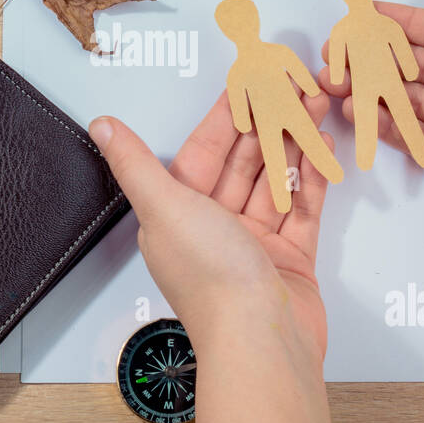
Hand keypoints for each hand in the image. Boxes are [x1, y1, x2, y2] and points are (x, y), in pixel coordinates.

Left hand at [88, 92, 334, 361]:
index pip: (201, 152)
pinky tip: (322, 148)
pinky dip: (312, 178)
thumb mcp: (164, 207)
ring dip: (293, 142)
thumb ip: (135, 163)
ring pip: (274, 181)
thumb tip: (101, 127)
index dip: (224, 115)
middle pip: (241, 163)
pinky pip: (301, 208)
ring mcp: (254, 245)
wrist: (262, 341)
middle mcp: (213, 228)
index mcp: (177, 216)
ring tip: (314, 105)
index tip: (246, 81)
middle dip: (266, 122)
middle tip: (291, 84)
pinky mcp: (291, 260)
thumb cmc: (211, 280)